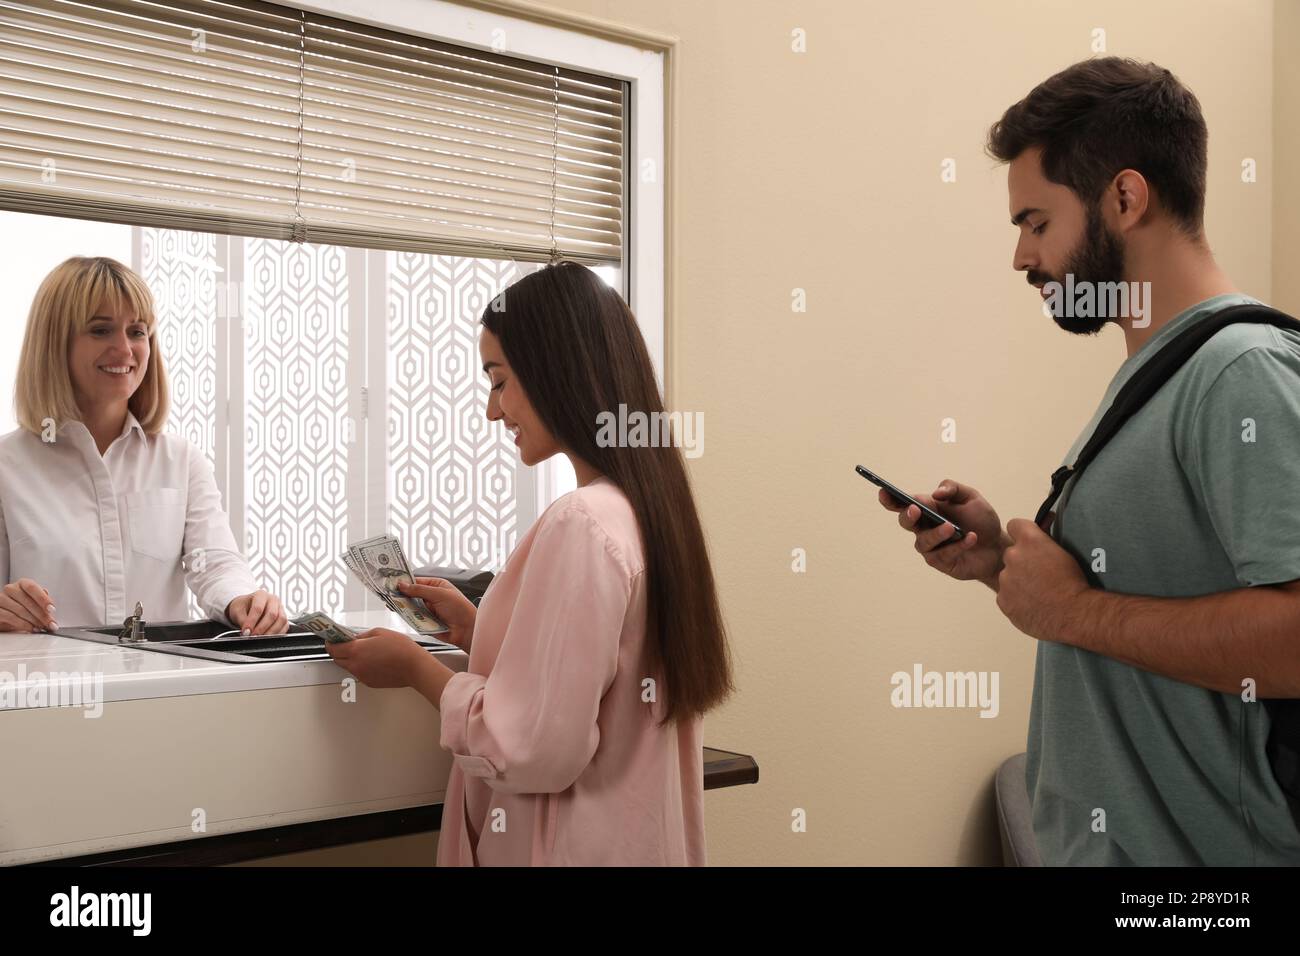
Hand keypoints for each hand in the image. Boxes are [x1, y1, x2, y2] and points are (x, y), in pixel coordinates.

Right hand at [0, 578, 56, 632]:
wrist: (6, 616)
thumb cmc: (22, 607)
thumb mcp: (34, 602)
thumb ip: (42, 602)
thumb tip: (50, 607)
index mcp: (23, 584)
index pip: (32, 588)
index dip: (43, 599)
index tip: (51, 609)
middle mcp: (11, 589)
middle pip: (28, 601)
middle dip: (42, 615)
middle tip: (50, 624)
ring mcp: (1, 599)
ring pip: (20, 610)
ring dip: (34, 621)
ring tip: (42, 627)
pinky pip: (11, 617)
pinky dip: (23, 624)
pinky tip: (31, 628)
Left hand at [225, 589, 289, 634]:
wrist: (247, 607)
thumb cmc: (242, 607)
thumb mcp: (237, 611)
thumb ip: (242, 621)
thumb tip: (247, 632)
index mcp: (261, 595)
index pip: (258, 608)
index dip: (252, 621)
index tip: (246, 632)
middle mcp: (273, 600)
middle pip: (272, 614)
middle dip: (262, 628)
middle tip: (253, 636)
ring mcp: (280, 608)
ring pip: (281, 620)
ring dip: (271, 632)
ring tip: (261, 638)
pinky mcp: (284, 617)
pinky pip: (285, 626)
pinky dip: (277, 634)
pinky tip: (268, 638)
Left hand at [326, 627, 426, 687]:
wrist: (414, 667)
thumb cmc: (401, 648)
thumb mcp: (379, 632)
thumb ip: (362, 635)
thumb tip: (354, 638)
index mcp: (356, 650)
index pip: (333, 648)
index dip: (330, 642)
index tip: (331, 638)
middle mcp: (356, 665)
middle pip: (337, 659)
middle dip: (338, 651)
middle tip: (345, 643)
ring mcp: (362, 675)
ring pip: (348, 666)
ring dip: (350, 659)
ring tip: (363, 651)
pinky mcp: (369, 682)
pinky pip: (359, 673)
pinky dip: (361, 666)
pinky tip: (373, 660)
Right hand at [396, 577, 475, 649]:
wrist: (467, 630)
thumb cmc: (460, 609)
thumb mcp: (440, 594)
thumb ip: (420, 590)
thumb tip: (403, 585)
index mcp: (436, 586)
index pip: (417, 581)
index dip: (405, 581)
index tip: (392, 582)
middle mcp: (431, 597)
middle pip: (411, 594)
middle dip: (401, 594)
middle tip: (389, 593)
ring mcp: (427, 610)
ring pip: (410, 606)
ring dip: (402, 606)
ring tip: (392, 603)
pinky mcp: (425, 622)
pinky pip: (412, 618)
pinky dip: (407, 616)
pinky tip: (400, 613)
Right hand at [879, 479, 1006, 585]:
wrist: (998, 546)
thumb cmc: (981, 520)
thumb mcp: (971, 497)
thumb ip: (953, 489)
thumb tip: (935, 493)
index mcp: (927, 509)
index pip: (902, 503)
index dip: (889, 499)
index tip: (884, 491)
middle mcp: (924, 528)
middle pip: (905, 522)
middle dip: (907, 515)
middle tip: (916, 509)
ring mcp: (931, 547)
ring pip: (923, 541)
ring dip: (936, 533)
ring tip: (953, 528)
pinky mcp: (940, 562)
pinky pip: (942, 554)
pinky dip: (957, 546)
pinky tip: (971, 538)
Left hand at [995, 518, 1090, 640]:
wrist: (1073, 615)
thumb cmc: (1074, 583)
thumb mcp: (1064, 552)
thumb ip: (1047, 539)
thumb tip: (1047, 521)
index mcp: (1030, 540)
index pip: (1014, 525)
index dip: (1022, 533)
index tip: (1028, 542)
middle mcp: (1013, 556)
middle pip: (1010, 553)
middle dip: (1021, 561)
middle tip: (1039, 574)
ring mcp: (1005, 579)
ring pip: (1008, 576)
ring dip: (1018, 582)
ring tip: (1039, 593)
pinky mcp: (1003, 599)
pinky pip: (1006, 595)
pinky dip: (1016, 599)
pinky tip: (1033, 605)